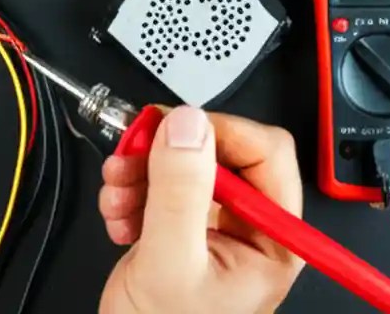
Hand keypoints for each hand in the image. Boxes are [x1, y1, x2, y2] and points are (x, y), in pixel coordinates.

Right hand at [98, 108, 304, 313]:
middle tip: (133, 156)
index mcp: (272, 239)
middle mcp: (249, 229)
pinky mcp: (182, 230)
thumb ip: (179, 194)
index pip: (266, 153)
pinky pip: (161, 186)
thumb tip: (188, 125)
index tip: (174, 131)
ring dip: (142, 171)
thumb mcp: (170, 263)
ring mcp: (214, 229)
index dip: (220, 133)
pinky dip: (132, 191)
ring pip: (185, 166)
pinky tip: (119, 215)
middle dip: (169, 154)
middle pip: (220, 154)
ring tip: (117, 194)